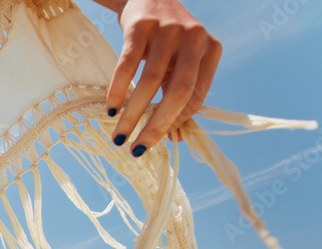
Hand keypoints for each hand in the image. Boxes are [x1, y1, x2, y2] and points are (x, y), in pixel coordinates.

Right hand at [105, 0, 221, 155]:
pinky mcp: (141, 26)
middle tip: (137, 149)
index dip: (175, 123)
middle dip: (156, 126)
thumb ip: (179, 95)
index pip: (196, 97)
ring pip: (150, 82)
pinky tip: (110, 110)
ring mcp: (168, 30)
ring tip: (119, 136)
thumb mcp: (180, 61)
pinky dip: (117, 91)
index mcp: (210, 50)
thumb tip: (173, 138)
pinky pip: (127, 66)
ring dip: (133, 115)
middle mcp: (194, 38)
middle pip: (178, 93)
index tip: (153, 141)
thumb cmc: (166, 38)